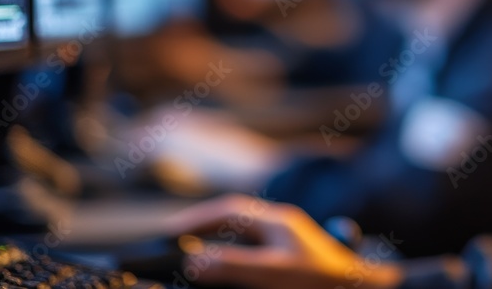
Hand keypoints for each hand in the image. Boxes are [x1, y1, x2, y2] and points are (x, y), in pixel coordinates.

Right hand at [166, 195, 404, 288]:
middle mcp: (282, 226)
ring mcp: (288, 241)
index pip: (229, 211)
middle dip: (204, 226)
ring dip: (219, 240)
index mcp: (278, 221)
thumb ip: (233, 265)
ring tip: (194, 253)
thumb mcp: (273, 273)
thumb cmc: (321, 281)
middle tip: (175, 240)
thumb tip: (193, 260)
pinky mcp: (293, 258)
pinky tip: (228, 268)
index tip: (170, 234)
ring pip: (245, 232)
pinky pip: (257, 247)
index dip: (197, 220)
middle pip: (235, 218)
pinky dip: (236, 254)